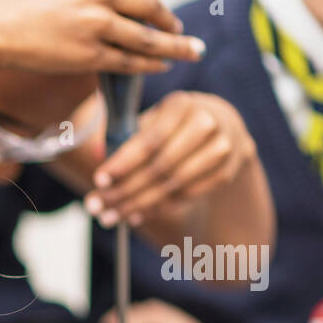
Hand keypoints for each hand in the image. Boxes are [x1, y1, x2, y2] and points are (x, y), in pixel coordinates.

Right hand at [0, 0, 201, 88]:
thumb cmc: (8, 6)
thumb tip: (96, 9)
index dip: (147, 5)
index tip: (158, 14)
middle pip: (148, 8)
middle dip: (170, 22)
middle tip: (186, 31)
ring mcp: (96, 25)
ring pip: (145, 37)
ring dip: (173, 45)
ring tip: (192, 52)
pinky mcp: (88, 54)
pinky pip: (128, 60)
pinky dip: (149, 63)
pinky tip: (163, 65)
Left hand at [85, 92, 256, 227]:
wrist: (222, 128)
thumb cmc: (173, 125)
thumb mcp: (150, 122)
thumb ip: (124, 137)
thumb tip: (96, 153)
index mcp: (181, 105)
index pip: (150, 140)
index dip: (123, 163)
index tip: (99, 181)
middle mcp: (207, 123)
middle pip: (161, 167)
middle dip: (125, 190)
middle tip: (97, 207)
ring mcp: (221, 148)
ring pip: (174, 185)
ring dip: (138, 205)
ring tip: (110, 216)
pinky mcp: (225, 172)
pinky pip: (186, 196)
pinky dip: (158, 209)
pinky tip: (135, 216)